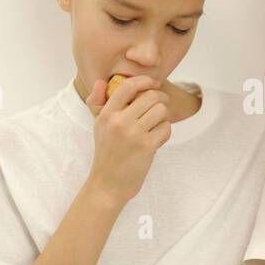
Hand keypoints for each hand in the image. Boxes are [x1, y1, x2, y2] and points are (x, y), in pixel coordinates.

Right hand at [84, 75, 170, 203]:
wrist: (108, 183)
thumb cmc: (106, 153)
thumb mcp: (99, 126)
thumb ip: (99, 103)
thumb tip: (101, 81)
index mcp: (106, 114)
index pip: (128, 86)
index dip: (145, 81)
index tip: (154, 84)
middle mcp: (119, 122)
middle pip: (151, 96)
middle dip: (162, 98)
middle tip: (163, 104)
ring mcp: (133, 134)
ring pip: (161, 110)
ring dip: (164, 116)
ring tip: (158, 123)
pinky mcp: (146, 147)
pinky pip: (166, 128)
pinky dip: (165, 132)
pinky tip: (158, 138)